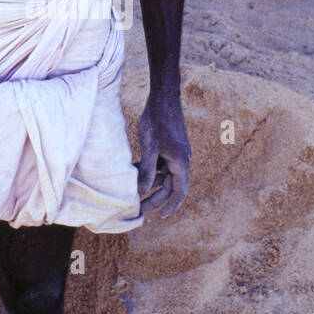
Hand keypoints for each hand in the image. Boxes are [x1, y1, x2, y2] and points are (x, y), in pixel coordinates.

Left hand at [136, 92, 189, 219]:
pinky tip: (134, 171)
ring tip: (132, 192)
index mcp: (180, 162)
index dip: (171, 205)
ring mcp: (175, 153)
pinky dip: (149, 170)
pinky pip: (160, 164)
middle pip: (169, 185)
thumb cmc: (157, 120)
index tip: (161, 217)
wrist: (164, 96)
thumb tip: (141, 192)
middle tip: (138, 209)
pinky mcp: (169, 146)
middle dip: (155, 198)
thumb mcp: (149, 146)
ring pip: (163, 175)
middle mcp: (181, 160)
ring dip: (150, 183)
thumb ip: (146, 170)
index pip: (179, 191)